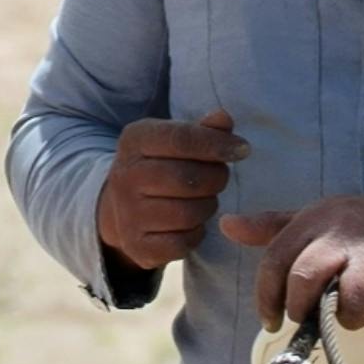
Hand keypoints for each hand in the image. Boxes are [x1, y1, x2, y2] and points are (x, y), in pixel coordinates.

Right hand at [95, 110, 241, 271]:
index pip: (181, 138)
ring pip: (188, 213)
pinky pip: (183, 242)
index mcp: (135, 139)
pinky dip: (196, 234)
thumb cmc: (160, 165)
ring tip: (203, 200)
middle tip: (219, 179)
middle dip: (216, 179)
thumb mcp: (175, 140)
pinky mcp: (136, 245)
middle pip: (189, 178)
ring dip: (207, 207)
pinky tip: (191, 224)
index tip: (243, 149)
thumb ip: (202, 130)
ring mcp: (127, 213)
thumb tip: (224, 118)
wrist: (120, 207)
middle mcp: (125, 175)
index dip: (217, 144)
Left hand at [225, 189, 363, 327]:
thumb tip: (227, 225)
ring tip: (352, 313)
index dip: (266, 297)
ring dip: (347, 319)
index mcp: (312, 221)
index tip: (271, 321)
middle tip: (311, 318)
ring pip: (348, 300)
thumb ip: (271, 227)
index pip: (275, 261)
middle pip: (305, 279)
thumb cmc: (357, 225)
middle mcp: (340, 233)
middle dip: (302, 309)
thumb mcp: (313, 219)